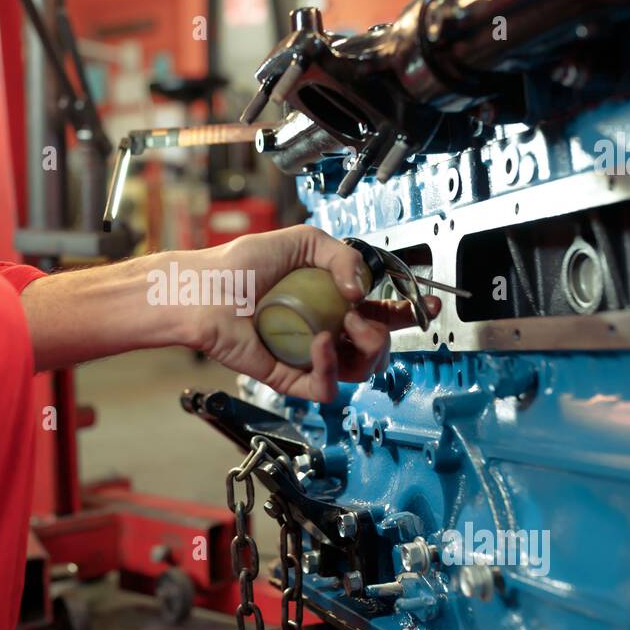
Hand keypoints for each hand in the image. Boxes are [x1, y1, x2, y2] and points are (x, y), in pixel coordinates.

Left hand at [187, 226, 439, 400]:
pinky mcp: (289, 378)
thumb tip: (361, 288)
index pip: (380, 312)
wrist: (203, 290)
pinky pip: (325, 389)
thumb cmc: (238, 266)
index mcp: (331, 300)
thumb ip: (342, 254)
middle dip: (383, 333)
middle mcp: (324, 330)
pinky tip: (317, 342)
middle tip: (362, 316)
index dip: (406, 312)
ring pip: (359, 371)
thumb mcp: (301, 241)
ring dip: (363, 349)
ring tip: (341, 327)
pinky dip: (328, 368)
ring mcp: (308, 356)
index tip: (426, 308)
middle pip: (377, 347)